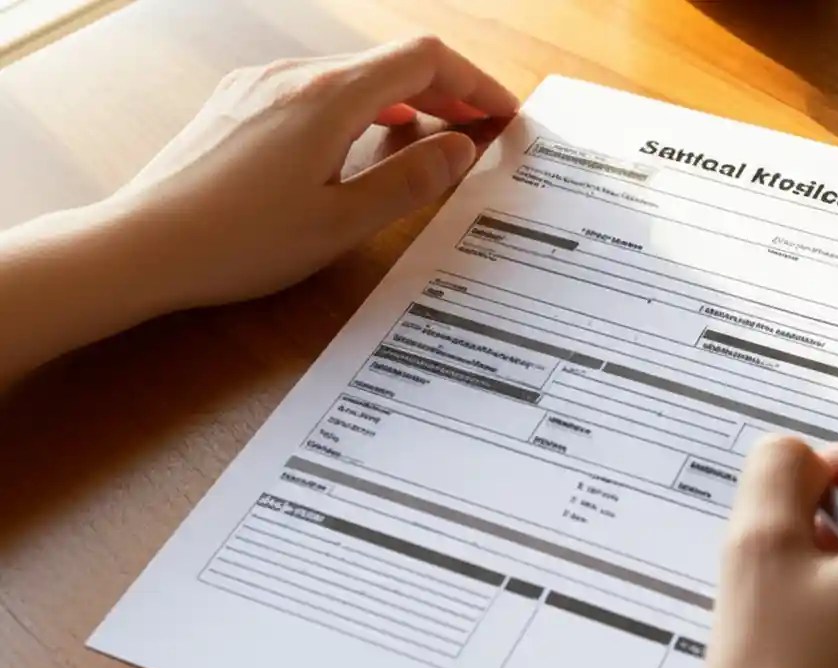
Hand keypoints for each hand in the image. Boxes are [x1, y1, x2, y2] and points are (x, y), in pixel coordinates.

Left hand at [110, 35, 517, 311]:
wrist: (140, 246)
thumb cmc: (240, 242)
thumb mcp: (342, 223)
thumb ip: (410, 181)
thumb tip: (462, 147)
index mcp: (329, 98)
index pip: (425, 59)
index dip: (475, 82)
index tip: (503, 114)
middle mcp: (294, 76)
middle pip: (390, 62)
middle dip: (446, 91)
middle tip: (481, 129)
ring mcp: (258, 84)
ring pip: (351, 74)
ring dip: (402, 97)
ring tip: (430, 133)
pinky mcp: (235, 103)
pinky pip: (314, 87)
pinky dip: (358, 104)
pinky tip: (358, 137)